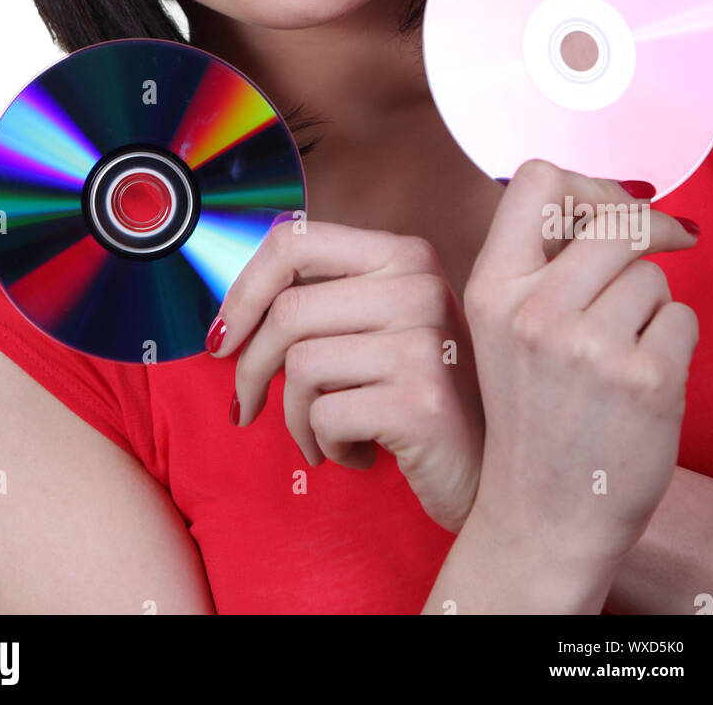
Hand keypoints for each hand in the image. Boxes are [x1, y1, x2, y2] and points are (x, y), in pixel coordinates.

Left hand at [209, 217, 484, 530]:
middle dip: (251, 369)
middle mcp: (420, 284)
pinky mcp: (420, 400)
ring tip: (325, 433)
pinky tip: (359, 453)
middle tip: (248, 406)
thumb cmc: (417, 397)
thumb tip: (230, 317)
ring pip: (298, 367)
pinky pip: (324, 415)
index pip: (293, 240)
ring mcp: (426, 341)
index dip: (242, 290)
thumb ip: (323, 300)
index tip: (224, 336)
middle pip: (286, 312)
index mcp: (404, 253)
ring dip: (294, 416)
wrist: (489, 471)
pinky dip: (324, 444)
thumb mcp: (379, 327)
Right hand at [462, 160, 699, 578]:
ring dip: (652, 304)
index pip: (538, 180)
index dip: (586, 184)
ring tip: (622, 351)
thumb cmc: (532, 414)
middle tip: (670, 241)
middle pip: (615, 222)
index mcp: (491, 289)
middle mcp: (534, 311)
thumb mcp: (502, 328)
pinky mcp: (646, 380)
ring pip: (652, 275)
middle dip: (649, 232)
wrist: (544, 515)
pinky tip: (642, 380)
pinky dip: (675, 342)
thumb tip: (616, 200)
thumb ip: (539, 264)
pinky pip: (683, 318)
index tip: (609, 210)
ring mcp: (590, 346)